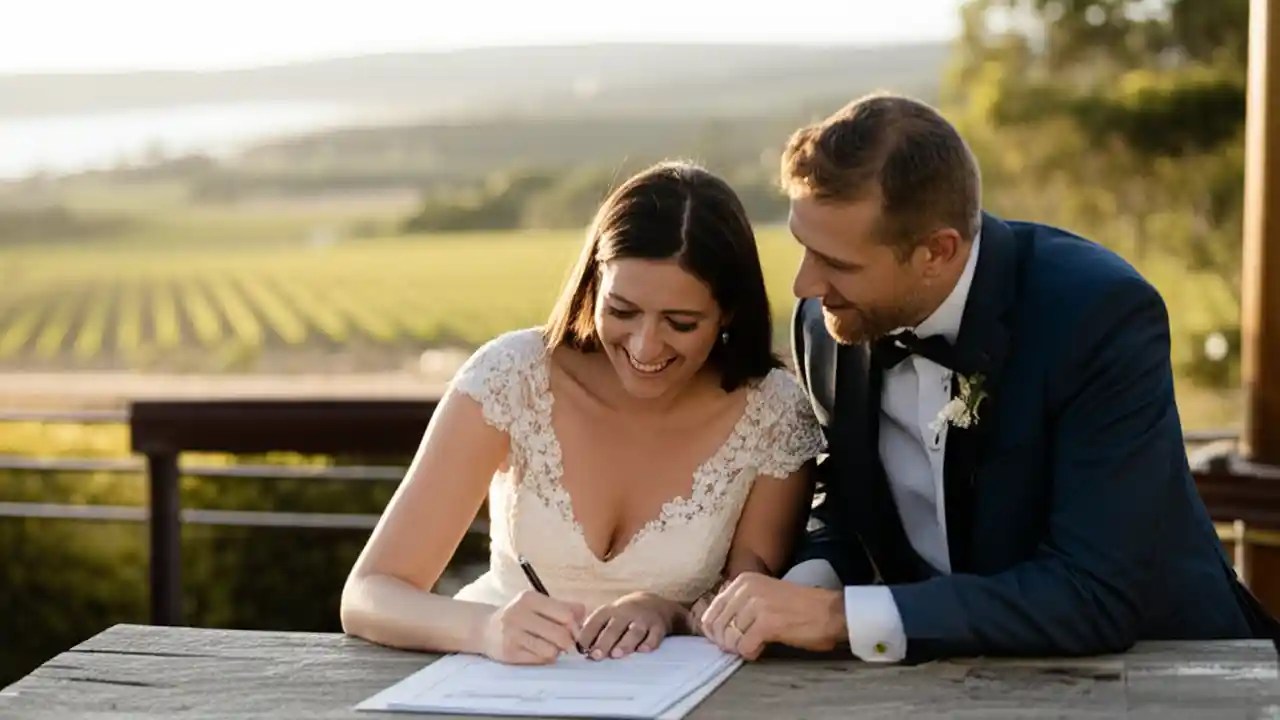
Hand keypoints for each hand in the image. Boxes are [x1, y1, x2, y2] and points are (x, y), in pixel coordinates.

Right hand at [477, 590, 585, 664]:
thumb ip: (562, 606)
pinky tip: (538, 651)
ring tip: (550, 646)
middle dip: (568, 642)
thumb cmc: (518, 615)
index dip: (576, 626)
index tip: (575, 631)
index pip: (566, 614)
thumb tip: (584, 614)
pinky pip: (538, 660)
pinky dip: (543, 658)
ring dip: (556, 652)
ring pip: (551, 651)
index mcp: (530, 598)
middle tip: (565, 643)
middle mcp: (519, 614)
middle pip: (561, 635)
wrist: (484, 627)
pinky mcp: (509, 652)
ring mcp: (513, 634)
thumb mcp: (537, 603)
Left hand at [578, 592, 678, 659]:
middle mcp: (626, 613)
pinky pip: (654, 635)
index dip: (587, 635)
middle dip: (604, 642)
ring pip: (634, 631)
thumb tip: (578, 649)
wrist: (654, 604)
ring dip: (625, 643)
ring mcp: (643, 619)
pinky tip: (643, 650)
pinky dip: (649, 643)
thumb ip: (594, 631)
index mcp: (609, 611)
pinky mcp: (658, 627)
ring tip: (617, 653)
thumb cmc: (624, 616)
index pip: (595, 621)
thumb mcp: (608, 616)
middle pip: (614, 628)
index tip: (580, 649)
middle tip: (596, 655)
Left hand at [700, 572, 844, 660]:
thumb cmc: (799, 608)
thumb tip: (716, 628)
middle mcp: (746, 589)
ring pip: (729, 638)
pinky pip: (744, 646)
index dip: (714, 632)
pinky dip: (750, 653)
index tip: (725, 641)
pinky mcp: (767, 622)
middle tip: (741, 647)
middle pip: (717, 626)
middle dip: (726, 642)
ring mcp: (757, 604)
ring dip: (739, 648)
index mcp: (743, 581)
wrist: (831, 612)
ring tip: (754, 647)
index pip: (711, 611)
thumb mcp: (763, 596)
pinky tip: (760, 650)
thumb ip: (740, 605)